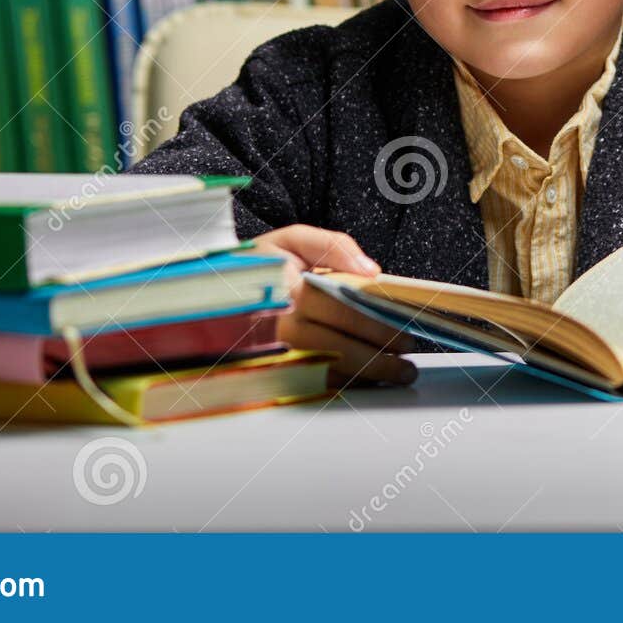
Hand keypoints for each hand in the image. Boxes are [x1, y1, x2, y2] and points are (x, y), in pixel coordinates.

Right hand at [252, 224, 417, 386]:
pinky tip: (367, 379)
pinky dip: (343, 383)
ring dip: (365, 376)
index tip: (404, 332)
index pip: (341, 310)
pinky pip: (310, 382)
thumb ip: (333, 245)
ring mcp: (271, 351)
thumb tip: (372, 271)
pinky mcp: (269, 370)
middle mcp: (276, 323)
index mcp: (286, 288)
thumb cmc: (261, 262)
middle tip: (407, 361)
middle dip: (378, 357)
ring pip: (325, 369)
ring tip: (397, 373)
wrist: (215, 290)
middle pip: (337, 347)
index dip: (376, 324)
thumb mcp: (291, 239)